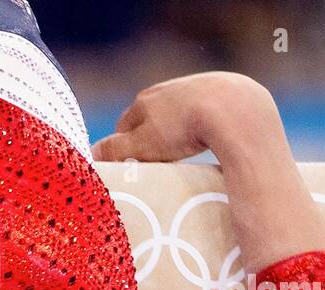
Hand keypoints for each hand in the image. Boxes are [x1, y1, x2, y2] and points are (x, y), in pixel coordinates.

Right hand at [92, 72, 279, 162]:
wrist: (233, 109)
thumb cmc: (184, 129)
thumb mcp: (143, 145)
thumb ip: (115, 150)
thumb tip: (91, 155)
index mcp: (143, 100)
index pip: (123, 127)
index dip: (125, 149)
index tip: (132, 166)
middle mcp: (165, 89)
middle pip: (149, 119)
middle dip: (150, 139)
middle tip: (159, 162)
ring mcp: (193, 86)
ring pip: (177, 115)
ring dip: (177, 131)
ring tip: (186, 150)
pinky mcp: (220, 90)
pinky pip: (203, 111)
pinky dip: (202, 124)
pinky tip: (210, 136)